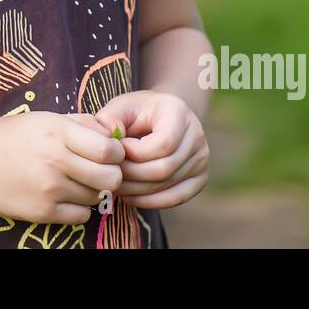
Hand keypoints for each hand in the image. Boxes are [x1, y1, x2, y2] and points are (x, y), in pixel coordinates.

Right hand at [0, 111, 125, 224]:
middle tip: (101, 171)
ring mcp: (49, 189)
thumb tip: (112, 134)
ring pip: (97, 197)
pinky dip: (80, 208)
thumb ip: (79, 123)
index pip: (109, 149)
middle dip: (112, 174)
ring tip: (77, 181)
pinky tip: (66, 196)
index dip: (117, 152)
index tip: (109, 153)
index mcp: (57, 132)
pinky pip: (82, 215)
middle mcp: (55, 160)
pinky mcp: (43, 211)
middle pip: (111, 177)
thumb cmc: (9, 137)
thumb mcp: (42, 118)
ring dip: (94, 190)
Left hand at [90, 90, 208, 208]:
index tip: (114, 151)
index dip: (134, 153)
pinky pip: (175, 198)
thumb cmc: (136, 112)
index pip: (162, 144)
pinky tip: (129, 196)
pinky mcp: (199, 178)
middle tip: (109, 174)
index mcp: (179, 113)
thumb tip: (108, 142)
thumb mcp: (121, 107)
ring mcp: (201, 159)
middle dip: (131, 175)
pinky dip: (150, 201)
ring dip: (136, 189)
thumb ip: (110, 120)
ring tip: (115, 184)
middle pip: (164, 168)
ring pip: (167, 185)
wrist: (158, 118)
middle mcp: (196, 136)